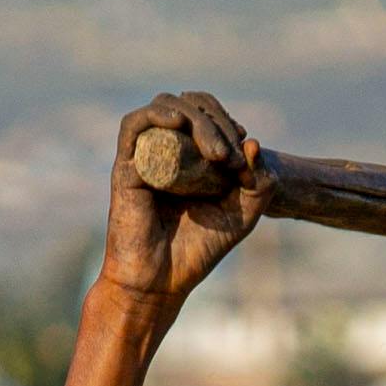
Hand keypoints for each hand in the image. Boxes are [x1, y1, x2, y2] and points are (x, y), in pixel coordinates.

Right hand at [100, 91, 262, 314]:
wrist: (161, 281)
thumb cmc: (199, 250)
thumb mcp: (242, 216)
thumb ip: (259, 183)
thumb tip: (253, 143)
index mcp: (194, 155)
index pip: (208, 114)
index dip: (228, 120)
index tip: (245, 147)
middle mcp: (169, 149)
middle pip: (189, 104)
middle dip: (216, 121)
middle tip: (228, 158)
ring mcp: (146, 155)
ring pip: (164, 106)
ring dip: (193, 118)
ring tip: (213, 151)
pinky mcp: (126, 166)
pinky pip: (133, 125)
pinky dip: (155, 114)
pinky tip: (177, 121)